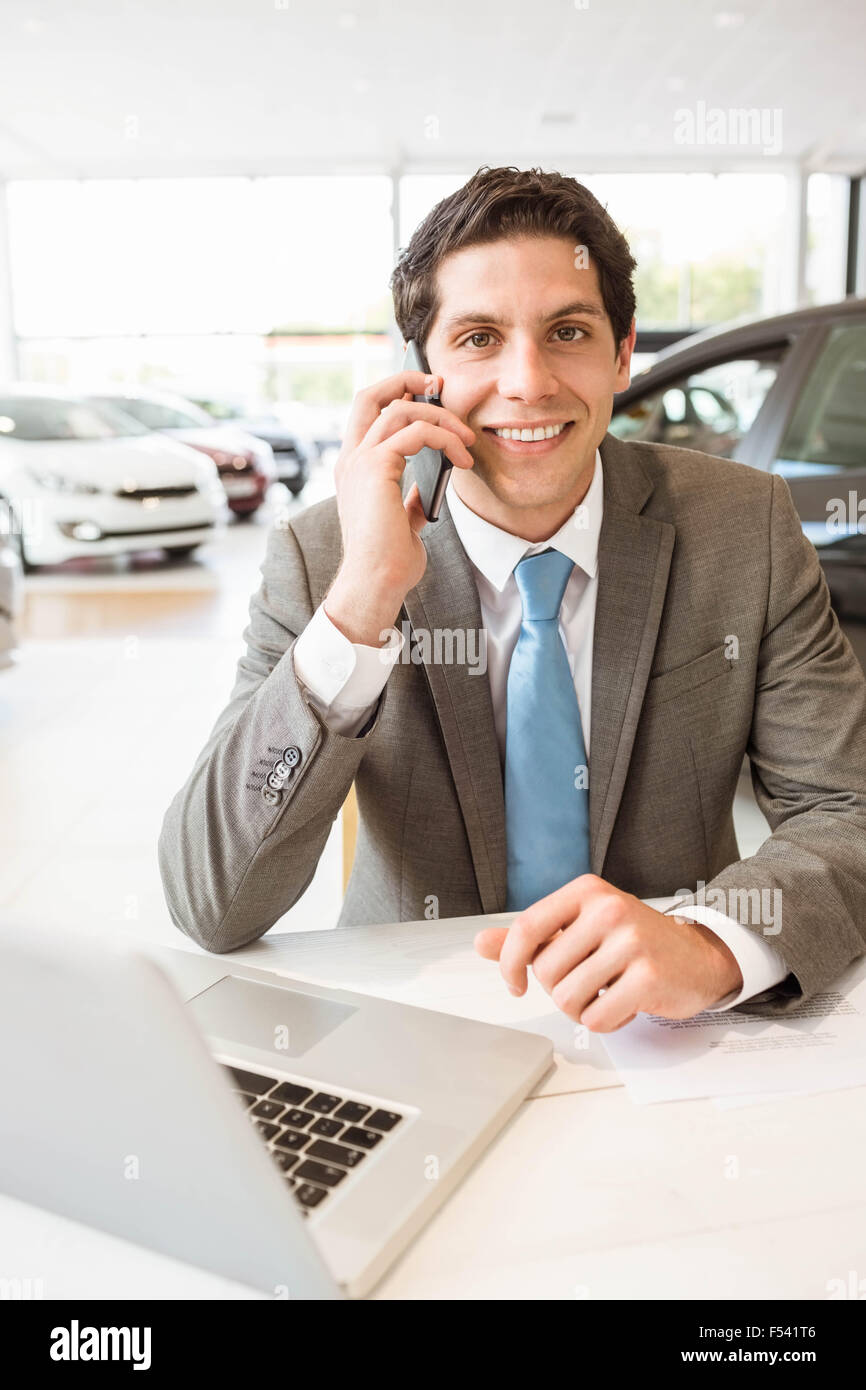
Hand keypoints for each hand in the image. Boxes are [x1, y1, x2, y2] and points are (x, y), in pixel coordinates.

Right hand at [325, 369, 474, 645]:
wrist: (376, 582)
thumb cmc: (388, 560)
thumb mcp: (403, 521)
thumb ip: (410, 498)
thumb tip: (428, 487)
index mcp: (354, 468)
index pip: (367, 412)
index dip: (396, 393)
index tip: (430, 394)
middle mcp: (351, 459)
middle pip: (371, 394)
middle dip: (406, 380)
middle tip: (440, 385)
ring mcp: (359, 461)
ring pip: (400, 409)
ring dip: (441, 419)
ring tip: (466, 442)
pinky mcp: (375, 468)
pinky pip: (415, 433)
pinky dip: (445, 439)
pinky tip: (462, 460)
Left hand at [474, 874, 743, 1030]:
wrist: (698, 957)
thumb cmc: (633, 942)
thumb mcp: (582, 927)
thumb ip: (533, 936)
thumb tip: (480, 943)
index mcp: (586, 891)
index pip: (527, 927)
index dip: (510, 962)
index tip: (513, 983)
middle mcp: (608, 909)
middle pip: (546, 972)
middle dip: (559, 989)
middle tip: (589, 981)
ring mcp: (631, 941)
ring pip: (568, 999)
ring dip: (582, 1008)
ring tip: (606, 992)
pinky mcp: (649, 977)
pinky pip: (597, 1018)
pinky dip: (606, 1022)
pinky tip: (624, 1005)